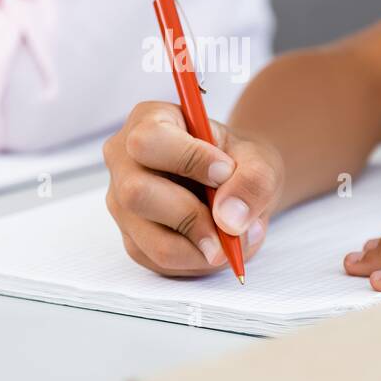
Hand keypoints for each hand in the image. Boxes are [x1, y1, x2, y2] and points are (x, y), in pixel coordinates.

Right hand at [103, 101, 285, 277]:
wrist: (234, 186)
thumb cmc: (238, 163)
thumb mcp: (259, 160)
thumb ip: (253, 181)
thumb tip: (229, 219)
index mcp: (148, 121)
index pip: (149, 141)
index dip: (188, 159)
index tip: (226, 172)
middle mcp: (123, 161)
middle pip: (137, 194)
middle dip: (192, 216)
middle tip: (232, 227)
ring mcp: (121, 203)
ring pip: (151, 238)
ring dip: (202, 246)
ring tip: (236, 238)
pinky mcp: (132, 238)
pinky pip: (161, 260)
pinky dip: (199, 260)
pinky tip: (218, 244)